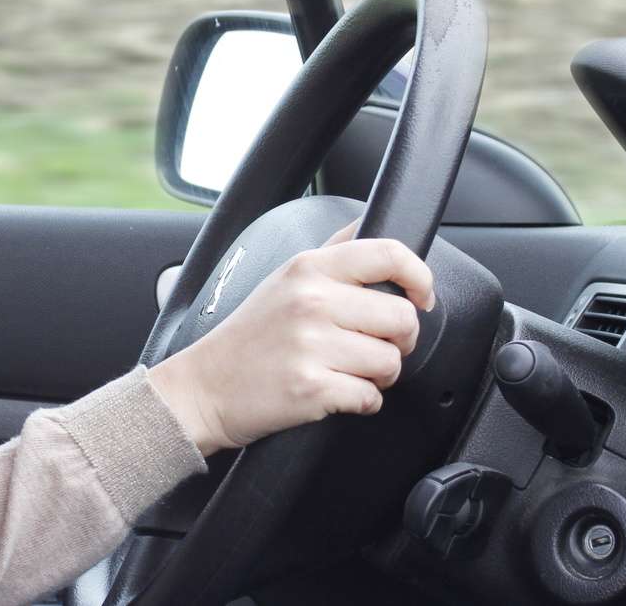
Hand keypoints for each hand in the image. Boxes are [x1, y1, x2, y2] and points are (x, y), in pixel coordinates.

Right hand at [146, 217, 434, 455]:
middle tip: (375, 346)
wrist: (203, 387)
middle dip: (399, 340)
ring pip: (391, 362)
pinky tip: (335, 392)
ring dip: (379, 375)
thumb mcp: (283, 278)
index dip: (420, 276)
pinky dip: (361, 402)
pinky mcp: (312, 387)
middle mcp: (311, 300)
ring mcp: (311, 344)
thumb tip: (371, 224)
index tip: (422, 296)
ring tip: (348, 370)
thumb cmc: (247, 337)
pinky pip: (371, 397)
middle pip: (402, 317)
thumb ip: (331, 254)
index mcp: (308, 268)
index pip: (389, 253)